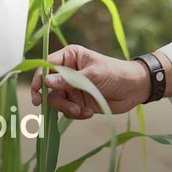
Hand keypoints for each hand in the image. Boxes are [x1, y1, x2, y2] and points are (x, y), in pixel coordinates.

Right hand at [31, 45, 145, 118]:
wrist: (134, 89)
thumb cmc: (116, 73)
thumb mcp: (93, 75)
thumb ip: (70, 80)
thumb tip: (47, 82)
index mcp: (69, 57)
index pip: (46, 66)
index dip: (39, 78)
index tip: (38, 92)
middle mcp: (67, 72)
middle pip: (48, 87)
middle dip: (54, 99)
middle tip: (60, 106)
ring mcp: (71, 88)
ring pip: (56, 101)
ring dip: (67, 108)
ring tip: (81, 110)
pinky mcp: (77, 101)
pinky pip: (67, 111)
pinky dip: (75, 114)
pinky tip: (89, 113)